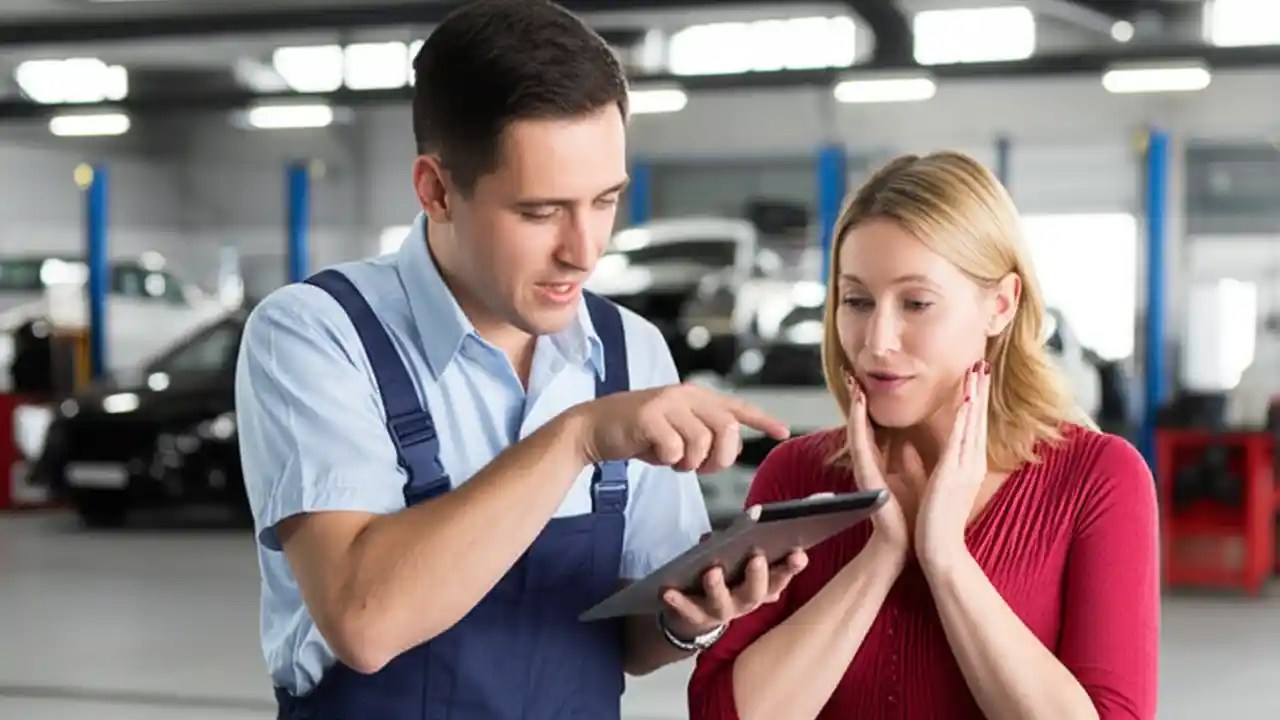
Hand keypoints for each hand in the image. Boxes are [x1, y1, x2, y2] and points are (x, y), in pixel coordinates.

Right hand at [570, 383, 789, 473]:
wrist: (593, 427)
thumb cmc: (638, 433)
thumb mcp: (675, 430)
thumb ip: (702, 435)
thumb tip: (726, 451)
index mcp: (696, 397)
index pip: (737, 407)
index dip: (762, 420)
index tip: (781, 432)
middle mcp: (685, 395)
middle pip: (727, 428)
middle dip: (721, 457)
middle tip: (703, 468)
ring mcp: (667, 403)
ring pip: (702, 441)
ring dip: (691, 463)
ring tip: (674, 461)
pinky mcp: (649, 416)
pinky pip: (675, 448)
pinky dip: (669, 461)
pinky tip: (656, 455)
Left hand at [659, 546, 808, 637]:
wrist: (698, 613)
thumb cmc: (726, 577)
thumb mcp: (737, 556)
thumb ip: (745, 538)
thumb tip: (753, 517)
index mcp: (761, 585)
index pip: (781, 576)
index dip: (792, 566)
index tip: (799, 553)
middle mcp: (746, 601)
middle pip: (756, 592)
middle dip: (758, 576)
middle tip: (757, 558)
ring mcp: (722, 612)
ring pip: (723, 603)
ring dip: (718, 588)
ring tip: (712, 571)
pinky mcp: (696, 618)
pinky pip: (687, 611)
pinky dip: (678, 601)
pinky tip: (668, 590)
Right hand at [844, 373, 909, 553]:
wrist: (901, 544)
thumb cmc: (908, 514)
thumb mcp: (912, 478)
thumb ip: (907, 459)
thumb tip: (908, 442)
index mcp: (881, 462)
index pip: (873, 427)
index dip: (869, 405)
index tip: (867, 382)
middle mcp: (869, 463)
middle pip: (861, 424)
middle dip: (856, 399)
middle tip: (852, 373)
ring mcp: (865, 469)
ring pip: (857, 430)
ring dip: (854, 406)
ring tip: (853, 382)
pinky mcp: (867, 476)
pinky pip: (860, 445)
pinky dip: (858, 423)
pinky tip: (858, 406)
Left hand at [915, 361, 989, 571]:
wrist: (941, 549)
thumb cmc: (934, 521)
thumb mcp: (930, 485)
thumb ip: (923, 464)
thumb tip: (910, 446)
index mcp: (966, 464)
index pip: (971, 425)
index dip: (974, 400)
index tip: (975, 377)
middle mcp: (971, 462)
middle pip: (978, 418)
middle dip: (980, 389)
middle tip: (983, 362)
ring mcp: (965, 466)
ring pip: (972, 422)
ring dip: (975, 395)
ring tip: (978, 369)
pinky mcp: (954, 473)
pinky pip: (961, 439)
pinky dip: (964, 418)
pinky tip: (967, 399)